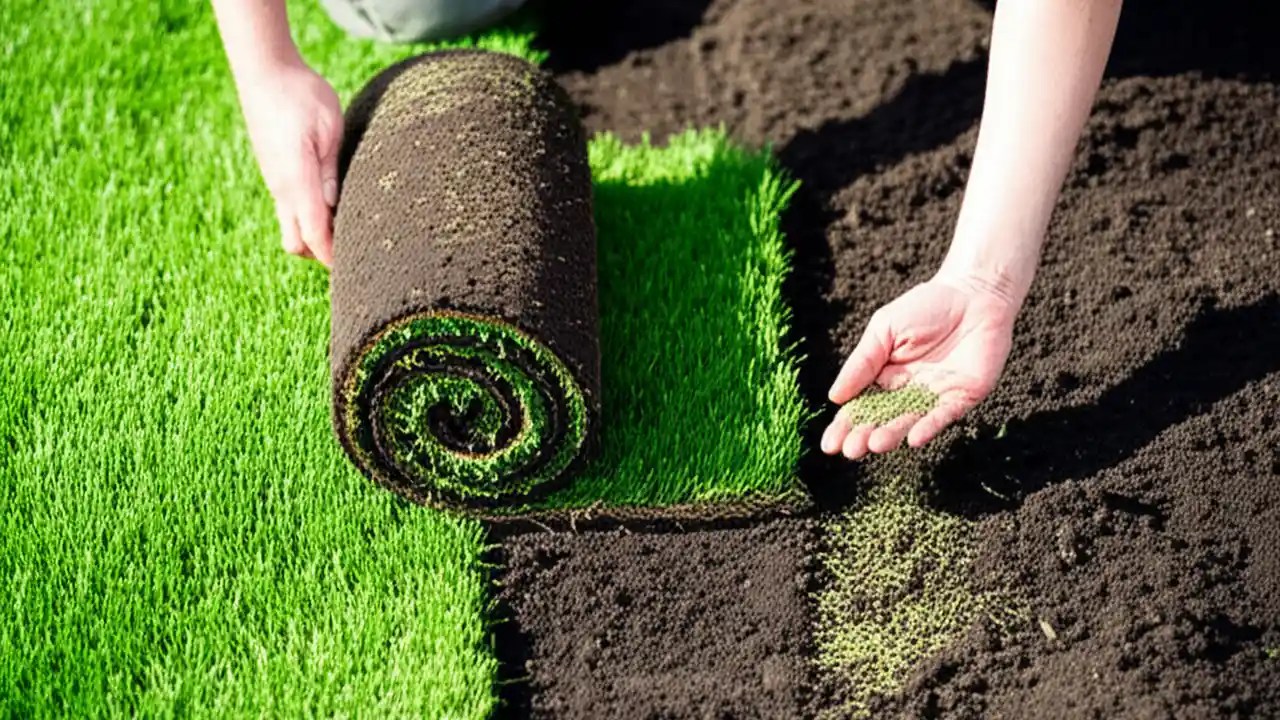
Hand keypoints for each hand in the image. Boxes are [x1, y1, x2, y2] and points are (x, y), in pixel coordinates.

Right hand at [236, 58, 341, 265]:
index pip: (315, 235)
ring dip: (316, 235)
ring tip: (348, 227)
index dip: (334, 258)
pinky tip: (332, 206)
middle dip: (323, 254)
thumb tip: (338, 208)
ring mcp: (274, 181)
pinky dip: (309, 217)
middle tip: (355, 248)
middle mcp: (281, 187)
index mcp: (296, 180)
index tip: (356, 268)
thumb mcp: (329, 129)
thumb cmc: (301, 94)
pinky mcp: (274, 173)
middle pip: (297, 243)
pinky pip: (289, 209)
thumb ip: (332, 171)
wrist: (265, 70)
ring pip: (291, 227)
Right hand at [820, 274, 1018, 458]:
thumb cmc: (926, 306)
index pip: (860, 407)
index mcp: (885, 377)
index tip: (829, 445)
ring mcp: (935, 397)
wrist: (974, 293)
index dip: (845, 427)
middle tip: (851, 450)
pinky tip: (913, 438)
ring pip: (910, 422)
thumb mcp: (884, 330)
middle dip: (865, 436)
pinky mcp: (962, 397)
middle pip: (882, 420)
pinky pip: (944, 416)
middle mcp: (908, 392)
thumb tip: (834, 397)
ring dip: (893, 435)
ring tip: (875, 444)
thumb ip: (862, 363)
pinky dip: (929, 427)